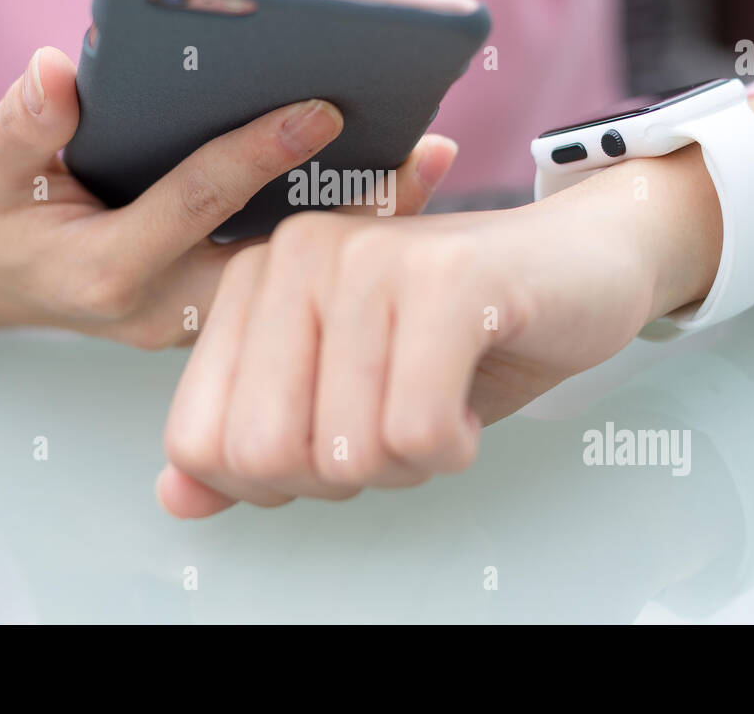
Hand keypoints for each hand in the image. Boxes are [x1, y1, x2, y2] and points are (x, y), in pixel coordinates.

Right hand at [0, 47, 457, 344]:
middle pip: (276, 254)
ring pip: (292, 271)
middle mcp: (161, 307)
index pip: (196, 203)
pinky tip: (382, 183)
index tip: (323, 108)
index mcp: (106, 270)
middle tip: (427, 149)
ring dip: (357, 219)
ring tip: (424, 156)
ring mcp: (192, 319)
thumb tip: (61, 69)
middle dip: (352, 205)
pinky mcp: (212, 312)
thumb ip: (23, 124)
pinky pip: (284, 275)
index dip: (257, 152)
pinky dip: (332, 233)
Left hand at [156, 94, 753, 517]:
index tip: (333, 436)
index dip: (270, 479)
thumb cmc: (456, 334)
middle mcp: (296, 257)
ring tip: (438, 404)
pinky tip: (468, 401)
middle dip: (340, 476)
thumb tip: (175, 497)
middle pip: (263, 456)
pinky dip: (452, 449)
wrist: (579, 266)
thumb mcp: (341, 396)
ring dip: (407, 464)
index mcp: (255, 282)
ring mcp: (369, 260)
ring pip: (346, 454)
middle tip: (393, 424)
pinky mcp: (447, 278)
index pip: (199, 441)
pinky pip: (416, 434)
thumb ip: (252, 441)